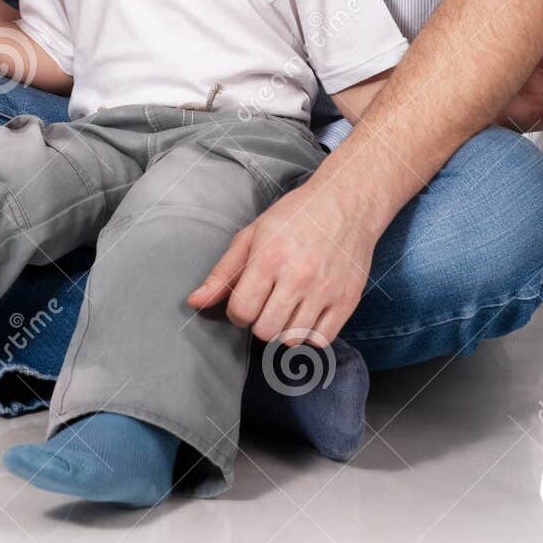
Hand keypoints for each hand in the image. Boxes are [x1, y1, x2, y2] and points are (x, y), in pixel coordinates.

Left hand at [187, 181, 374, 346]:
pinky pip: (321, 340)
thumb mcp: (253, 235)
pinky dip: (309, 335)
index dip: (237, 311)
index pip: (241, 311)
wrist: (347, 202)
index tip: (246, 300)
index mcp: (270, 257)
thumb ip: (223, 272)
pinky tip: (306, 315)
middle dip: (259, 321)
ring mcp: (325, 290)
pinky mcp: (347, 300)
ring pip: (291, 340)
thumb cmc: (296, 215)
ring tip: (286, 307)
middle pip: (265, 330)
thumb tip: (195, 302)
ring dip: (283, 329)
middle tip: (267, 302)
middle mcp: (298, 276)